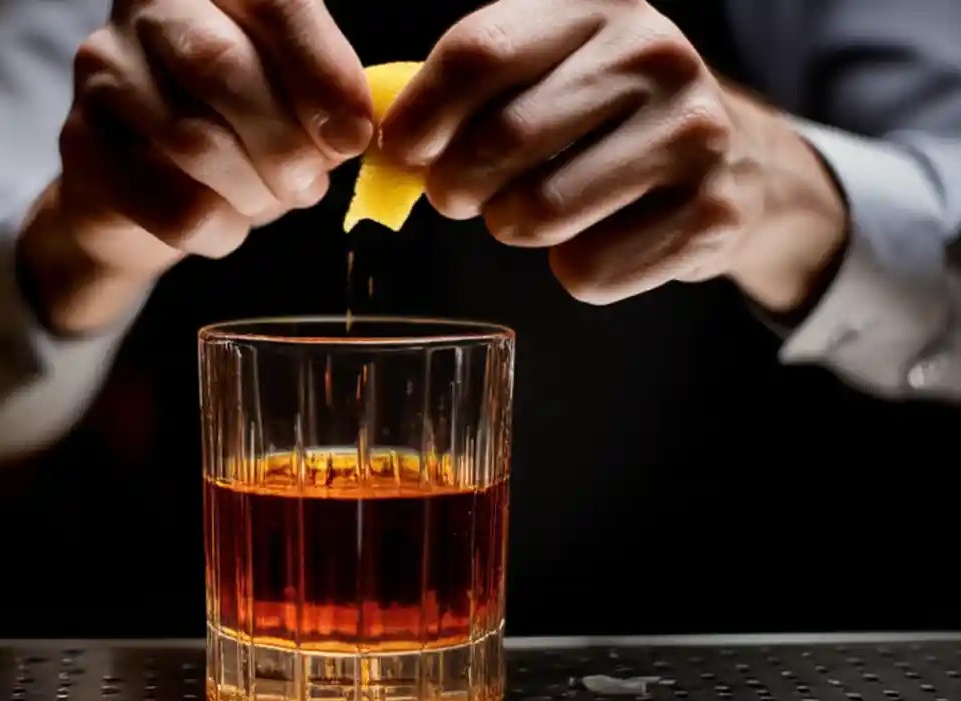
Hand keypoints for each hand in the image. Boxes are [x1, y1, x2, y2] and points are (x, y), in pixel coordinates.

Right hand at [20, 0, 373, 332]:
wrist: (139, 190)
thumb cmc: (233, 128)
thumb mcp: (291, 99)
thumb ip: (323, 99)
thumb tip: (350, 131)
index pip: (275, 4)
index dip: (321, 73)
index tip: (354, 134)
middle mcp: (149, 5)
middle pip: (221, 66)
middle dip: (284, 141)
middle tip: (309, 183)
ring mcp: (105, 69)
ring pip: (194, 141)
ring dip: (254, 191)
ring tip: (270, 200)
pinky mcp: (81, 143)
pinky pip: (172, 204)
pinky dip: (221, 229)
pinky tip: (228, 224)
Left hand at [379, 0, 847, 310]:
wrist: (729, 159)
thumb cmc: (600, 115)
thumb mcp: (541, 70)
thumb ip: (461, 92)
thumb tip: (376, 142)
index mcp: (594, 7)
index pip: (478, 54)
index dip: (420, 116)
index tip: (400, 152)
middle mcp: (654, 54)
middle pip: (501, 141)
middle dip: (456, 187)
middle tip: (462, 196)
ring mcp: (694, 132)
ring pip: (539, 215)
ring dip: (514, 228)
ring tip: (535, 209)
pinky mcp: (713, 212)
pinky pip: (588, 270)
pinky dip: (572, 271)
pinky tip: (598, 236)